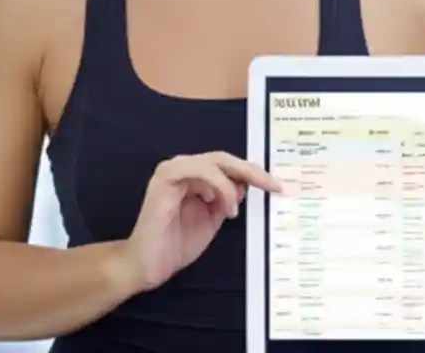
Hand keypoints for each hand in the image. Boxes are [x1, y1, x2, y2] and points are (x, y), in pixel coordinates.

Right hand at [120, 152, 283, 292]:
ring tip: (235, 210)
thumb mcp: (213, 219)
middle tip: (275, 185)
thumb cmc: (176, 243)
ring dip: (234, 182)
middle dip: (253, 171)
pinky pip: (200, 170)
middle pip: (225, 158)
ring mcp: (173, 170)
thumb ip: (228, 200)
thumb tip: (246, 184)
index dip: (254, 173)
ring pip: (215, 161)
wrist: (147, 265)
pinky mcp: (165, 178)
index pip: (229, 165)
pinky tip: (224, 208)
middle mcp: (184, 168)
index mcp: (195, 176)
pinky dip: (219, 187)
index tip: (277, 186)